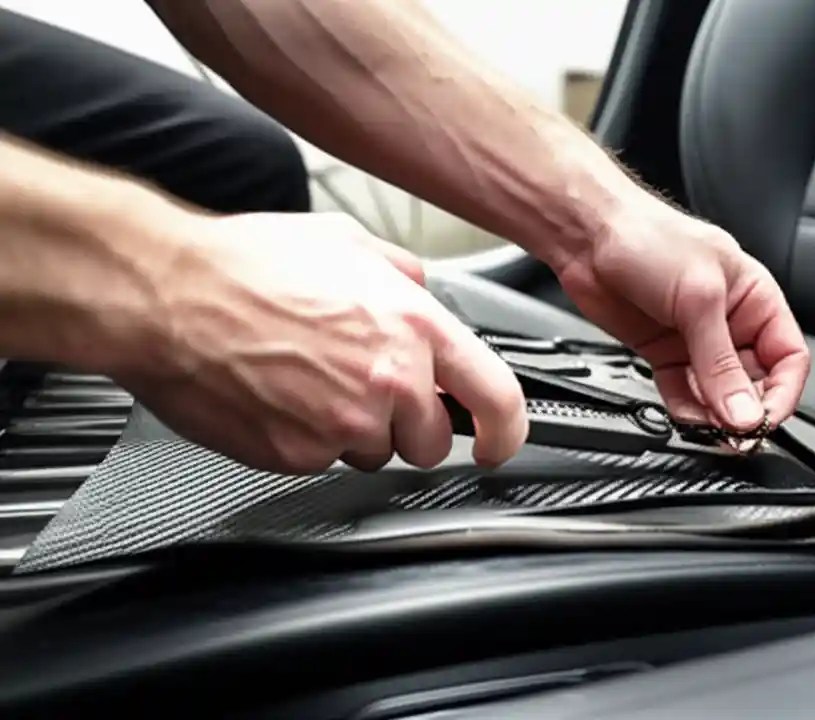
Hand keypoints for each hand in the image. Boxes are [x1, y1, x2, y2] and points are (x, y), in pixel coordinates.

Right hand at [107, 211, 526, 473]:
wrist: (167, 294)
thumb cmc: (244, 263)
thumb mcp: (345, 240)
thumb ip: (401, 273)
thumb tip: (422, 289)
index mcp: (414, 325)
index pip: (498, 396)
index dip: (509, 431)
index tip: (498, 442)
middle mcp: (390, 379)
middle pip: (433, 440)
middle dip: (407, 424)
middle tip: (361, 387)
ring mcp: (345, 423)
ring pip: (377, 454)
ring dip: (355, 431)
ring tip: (307, 380)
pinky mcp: (300, 454)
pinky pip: (323, 462)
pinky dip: (307, 439)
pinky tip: (279, 396)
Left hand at [555, 194, 810, 431]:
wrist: (588, 234)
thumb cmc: (647, 236)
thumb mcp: (697, 297)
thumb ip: (720, 362)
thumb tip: (745, 412)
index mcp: (756, 299)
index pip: (788, 357)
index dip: (783, 393)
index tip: (765, 421)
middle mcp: (730, 323)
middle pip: (756, 383)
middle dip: (748, 412)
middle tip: (735, 436)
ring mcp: (696, 341)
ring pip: (719, 395)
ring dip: (716, 418)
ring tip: (708, 431)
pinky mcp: (665, 355)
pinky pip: (684, 394)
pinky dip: (686, 413)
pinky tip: (685, 419)